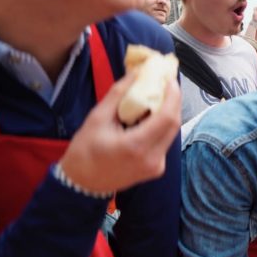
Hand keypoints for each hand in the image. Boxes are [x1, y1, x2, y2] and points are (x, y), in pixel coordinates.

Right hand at [60, 73, 180, 193]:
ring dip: (167, 113)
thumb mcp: (97, 118)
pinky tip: (151, 116)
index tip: (169, 79)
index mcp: (137, 146)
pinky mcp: (157, 168)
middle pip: (173, 124)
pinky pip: (164, 142)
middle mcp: (153, 158)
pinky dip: (161, 126)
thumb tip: (136, 73)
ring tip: (158, 95)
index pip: (167, 117)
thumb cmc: (85, 151)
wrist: (82, 183)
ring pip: (171, 133)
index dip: (172, 96)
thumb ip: (119, 94)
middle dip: (172, 101)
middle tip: (165, 83)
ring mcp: (157, 166)